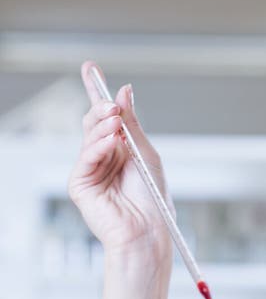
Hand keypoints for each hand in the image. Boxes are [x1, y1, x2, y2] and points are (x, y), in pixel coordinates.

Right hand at [68, 61, 172, 258]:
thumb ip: (133, 124)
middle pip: (95, 122)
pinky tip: (111, 144)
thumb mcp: (146, 153)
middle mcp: (103, 157)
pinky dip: (99, 148)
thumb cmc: (152, 198)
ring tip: (116, 123)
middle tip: (113, 106)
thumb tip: (124, 90)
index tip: (91, 67)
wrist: (148, 230)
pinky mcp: (80, 185)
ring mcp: (90, 170)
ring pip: (89, 137)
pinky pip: (86, 158)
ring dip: (103, 128)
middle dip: (102, 109)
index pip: (105, 116)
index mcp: (120, 149)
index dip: (97, 91)